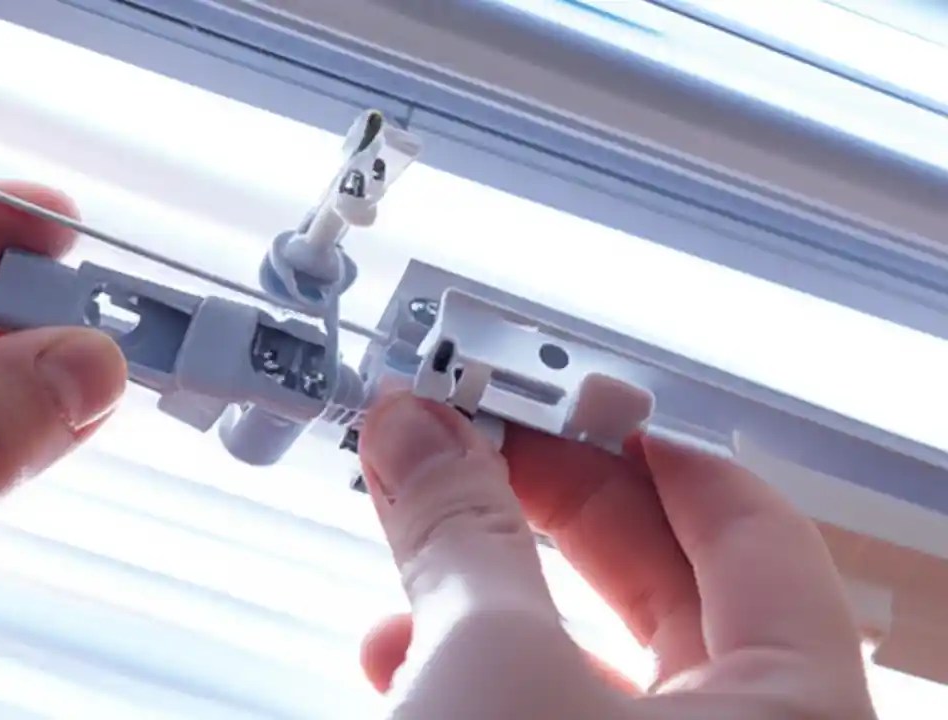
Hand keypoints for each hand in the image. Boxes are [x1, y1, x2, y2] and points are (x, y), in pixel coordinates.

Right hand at [355, 393, 878, 718]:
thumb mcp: (490, 662)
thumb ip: (458, 531)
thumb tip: (415, 429)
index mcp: (800, 707)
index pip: (747, 521)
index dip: (641, 440)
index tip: (554, 397)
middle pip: (664, 583)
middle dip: (542, 506)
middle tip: (463, 448)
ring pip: (592, 660)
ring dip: (483, 595)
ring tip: (408, 542)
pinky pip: (549, 717)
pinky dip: (472, 679)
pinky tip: (395, 658)